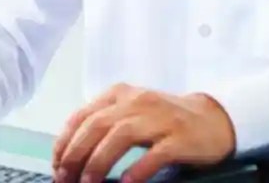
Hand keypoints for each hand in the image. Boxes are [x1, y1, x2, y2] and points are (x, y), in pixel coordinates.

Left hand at [52, 83, 236, 182]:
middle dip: (76, 154)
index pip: (82, 116)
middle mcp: (138, 102)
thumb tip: (70, 154)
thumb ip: (104, 125)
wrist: (213, 120)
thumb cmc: (165, 120)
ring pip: (121, 136)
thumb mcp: (131, 113)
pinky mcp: (180, 137)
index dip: (64, 142)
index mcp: (121, 94)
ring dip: (99, 162)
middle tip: (66, 178)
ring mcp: (160, 118)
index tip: (56, 165)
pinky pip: (155, 153)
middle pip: (97, 125)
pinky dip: (137, 169)